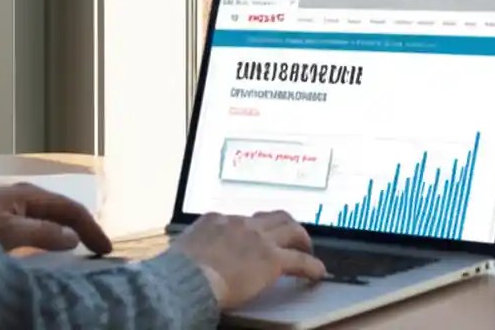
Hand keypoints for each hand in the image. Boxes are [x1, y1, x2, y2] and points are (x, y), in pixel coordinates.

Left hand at [0, 183, 111, 254]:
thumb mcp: (5, 231)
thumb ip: (40, 233)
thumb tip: (72, 237)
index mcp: (28, 194)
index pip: (71, 208)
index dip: (91, 228)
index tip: (106, 250)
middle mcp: (22, 195)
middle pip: (62, 210)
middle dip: (84, 227)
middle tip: (100, 250)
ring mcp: (9, 205)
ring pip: (49, 216)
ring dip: (68, 230)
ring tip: (81, 248)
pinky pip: (35, 224)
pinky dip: (51, 234)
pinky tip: (49, 246)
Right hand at [172, 210, 326, 308]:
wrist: (187, 278)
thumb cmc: (176, 271)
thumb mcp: (182, 249)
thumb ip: (194, 247)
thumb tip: (190, 257)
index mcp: (216, 219)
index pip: (241, 219)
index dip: (252, 228)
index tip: (254, 236)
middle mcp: (240, 223)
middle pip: (272, 216)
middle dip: (284, 224)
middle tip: (290, 235)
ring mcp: (258, 239)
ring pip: (291, 229)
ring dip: (301, 239)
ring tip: (307, 249)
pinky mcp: (272, 260)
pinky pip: (300, 261)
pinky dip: (312, 266)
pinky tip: (318, 272)